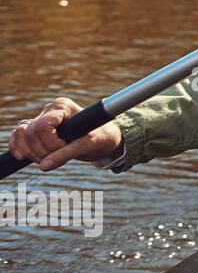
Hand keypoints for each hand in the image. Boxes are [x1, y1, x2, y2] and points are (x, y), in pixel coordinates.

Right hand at [7, 97, 121, 170]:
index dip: (51, 143)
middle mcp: (49, 110)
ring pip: (22, 135)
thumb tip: (43, 166)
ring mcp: (41, 118)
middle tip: (58, 158)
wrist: (103, 138)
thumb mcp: (87, 145)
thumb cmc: (100, 137)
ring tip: (47, 160)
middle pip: (31, 132)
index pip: (43, 126)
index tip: (66, 148)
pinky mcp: (36, 130)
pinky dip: (18, 148)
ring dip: (31, 152)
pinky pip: (18, 137)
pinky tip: (23, 157)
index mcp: (63, 106)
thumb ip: (66, 154)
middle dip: (42, 151)